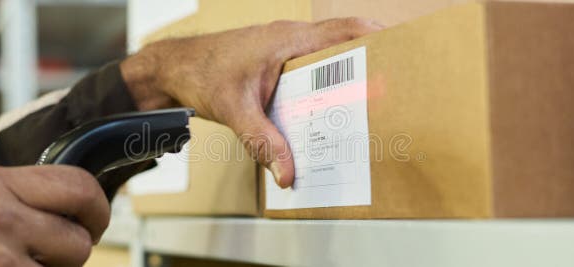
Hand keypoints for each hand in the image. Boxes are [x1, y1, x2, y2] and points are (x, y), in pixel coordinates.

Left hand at [121, 18, 383, 187]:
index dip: (374, 36)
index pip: (343, 29)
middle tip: (389, 85)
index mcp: (287, 39)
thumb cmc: (201, 74)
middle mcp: (290, 38)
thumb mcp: (235, 111)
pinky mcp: (276, 59)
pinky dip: (324, 81)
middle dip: (367, 60)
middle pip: (342, 42)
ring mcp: (283, 46)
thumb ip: (263, 141)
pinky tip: (326, 108)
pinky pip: (310, 66)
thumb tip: (287, 172)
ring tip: (368, 99)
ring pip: (327, 55)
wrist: (174, 68)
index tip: (399, 50)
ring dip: (346, 72)